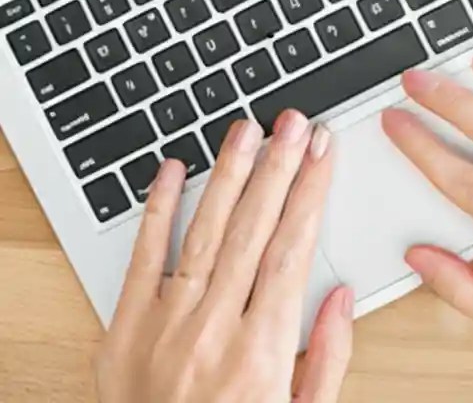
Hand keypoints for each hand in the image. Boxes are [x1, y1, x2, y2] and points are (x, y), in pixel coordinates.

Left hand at [95, 112, 352, 402]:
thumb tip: (339, 298)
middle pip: (255, 228)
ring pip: (204, 231)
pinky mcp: (123, 330)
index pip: (294, 249)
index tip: (324, 153)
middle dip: (280, 167)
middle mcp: (213, 330)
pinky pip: (142, 257)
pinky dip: (157, 209)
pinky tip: (174, 171)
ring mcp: (164, 325)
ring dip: (229, 174)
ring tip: (249, 130)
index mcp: (263, 351)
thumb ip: (327, 358)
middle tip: (296, 123)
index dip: (312, 193)